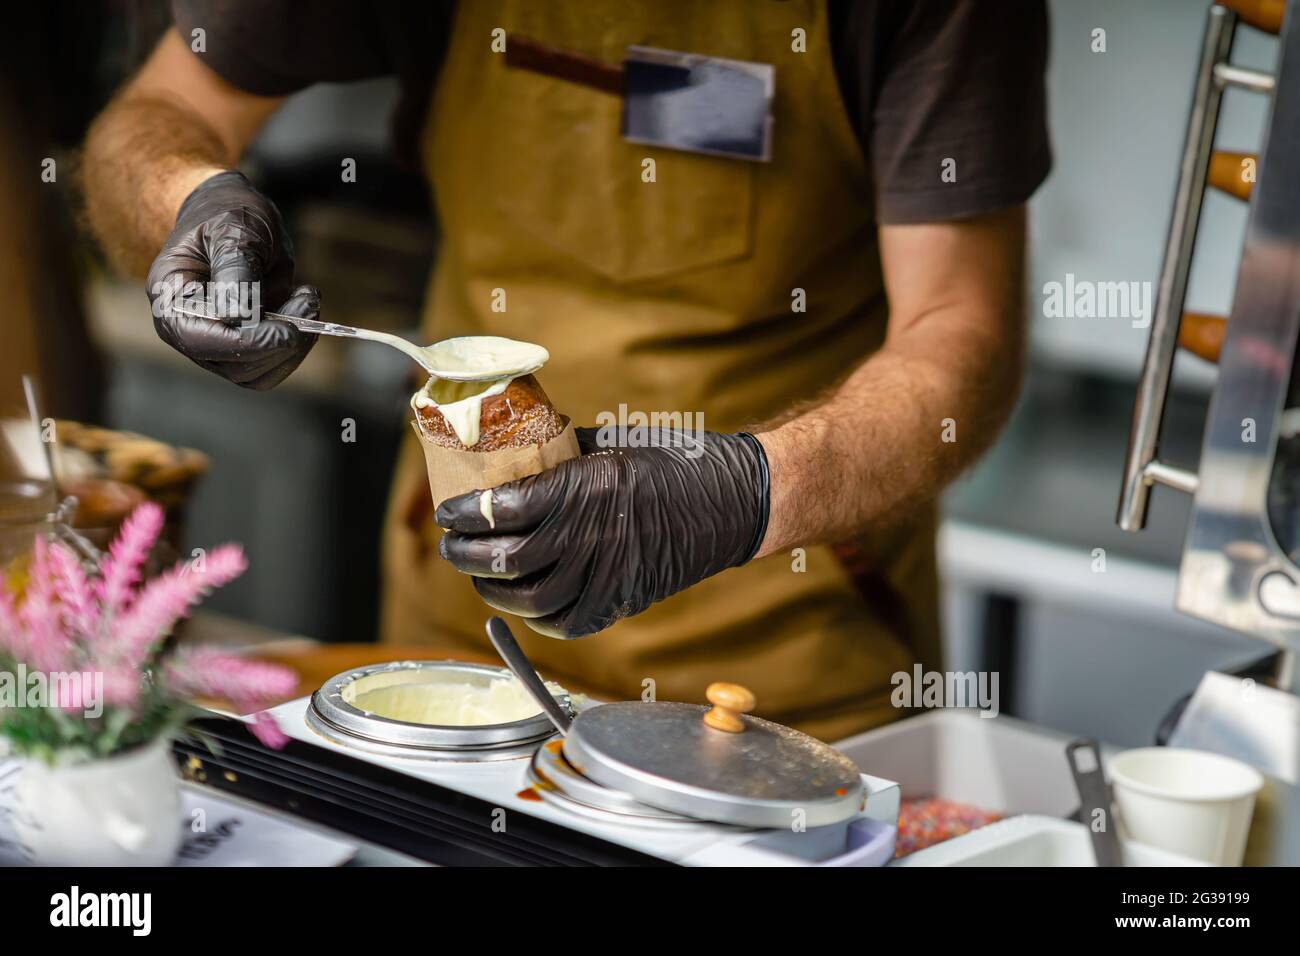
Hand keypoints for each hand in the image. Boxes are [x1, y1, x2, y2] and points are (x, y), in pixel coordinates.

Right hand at [145, 170, 317, 389]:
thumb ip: (235, 267)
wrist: (235, 215)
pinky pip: (271, 367)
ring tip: (307, 300)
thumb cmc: (226, 213)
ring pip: (255, 374)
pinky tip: (303, 311)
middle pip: (232, 364)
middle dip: (279, 341)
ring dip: (293, 346)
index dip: (244, 343)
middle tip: (308, 300)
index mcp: (170, 296)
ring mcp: (215, 342)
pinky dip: (297, 348)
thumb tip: (237, 315)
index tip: (287, 331)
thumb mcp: (233, 228)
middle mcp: (187, 328)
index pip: (196, 338)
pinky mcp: (243, 347)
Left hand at [436, 428, 769, 637]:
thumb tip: (512, 461)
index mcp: (586, 487)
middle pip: (506, 559)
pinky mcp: (622, 602)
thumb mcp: (610, 444)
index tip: (448, 510)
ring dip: (491, 589)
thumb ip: (559, 456)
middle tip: (450, 544)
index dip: (465, 512)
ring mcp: (607, 574)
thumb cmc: (675, 462)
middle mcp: (591, 535)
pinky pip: (564, 621)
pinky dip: (534, 615)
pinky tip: (522, 599)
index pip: (503, 508)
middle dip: (465, 554)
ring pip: (528, 598)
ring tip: (478, 574)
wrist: (733, 501)